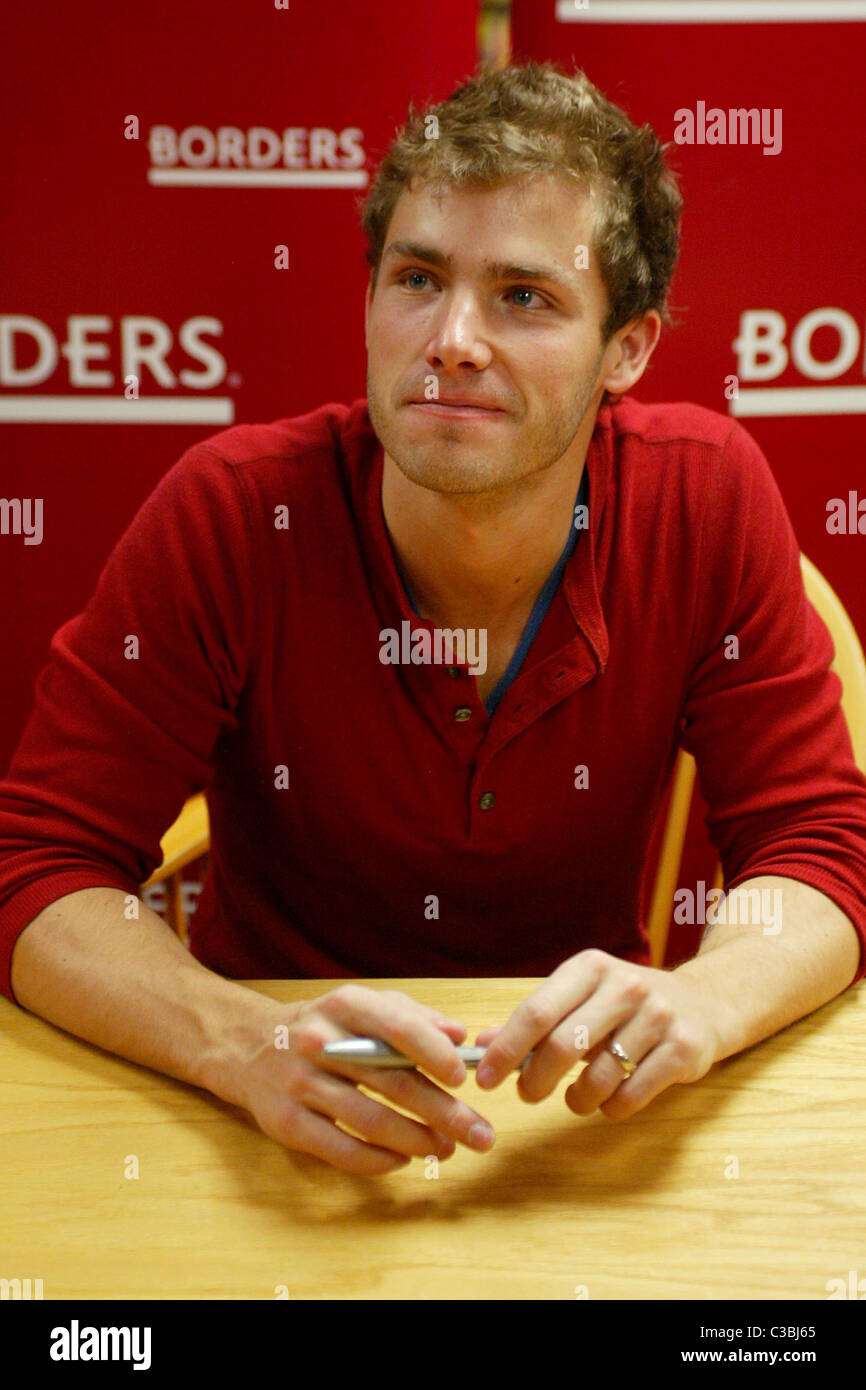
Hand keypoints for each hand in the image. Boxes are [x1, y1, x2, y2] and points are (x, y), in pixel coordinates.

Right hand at [237, 985, 495, 1173]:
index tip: (464, 1077)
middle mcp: (320, 1042)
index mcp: (345, 1006)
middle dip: (444, 1112)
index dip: (434, 1053)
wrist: (249, 1047)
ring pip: (371, 1121)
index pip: (396, 1026)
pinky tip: (405, 1159)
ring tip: (447, 1149)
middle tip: (479, 1133)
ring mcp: (301, 1085)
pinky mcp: (288, 1124)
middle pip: (391, 1082)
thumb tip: (459, 1035)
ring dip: (417, 1140)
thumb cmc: (324, 1027)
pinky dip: (379, 1160)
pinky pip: (342, 1150)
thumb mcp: (363, 1006)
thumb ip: (413, 1016)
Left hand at [473, 949, 719, 1118]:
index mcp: (590, 968)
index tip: (484, 1078)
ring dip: (578, 1099)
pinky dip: (611, 1108)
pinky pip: (632, 1096)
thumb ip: (535, 1021)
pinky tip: (610, 1100)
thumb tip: (481, 1047)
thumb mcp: (581, 998)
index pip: (536, 1011)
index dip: (505, 1049)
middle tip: (527, 1094)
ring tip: (577, 1098)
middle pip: (563, 1045)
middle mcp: (624, 986)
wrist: (705, 1003)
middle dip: (535, 1080)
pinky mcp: (683, 1049)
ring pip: (599, 1077)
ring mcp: (657, 1016)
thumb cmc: (627, 1005)